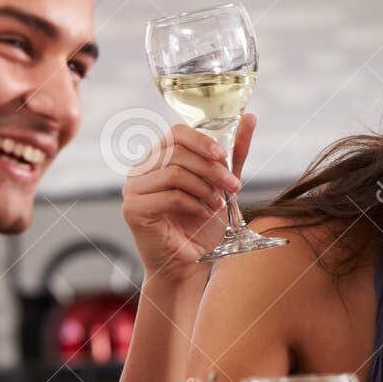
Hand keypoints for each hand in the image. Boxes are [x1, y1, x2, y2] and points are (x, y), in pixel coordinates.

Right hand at [121, 115, 254, 281]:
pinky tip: (205, 214)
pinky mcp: (133, 209)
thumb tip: (250, 118)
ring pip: (175, 172)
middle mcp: (141, 170)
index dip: (202, 141)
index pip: (177, 133)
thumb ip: (233, 154)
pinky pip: (170, 196)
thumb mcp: (222, 185)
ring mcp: (133, 189)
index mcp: (158, 159)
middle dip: (212, 169)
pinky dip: (195, 204)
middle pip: (178, 152)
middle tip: (233, 187)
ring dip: (205, 188)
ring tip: (218, 204)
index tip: (224, 157)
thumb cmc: (201, 225)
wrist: (189, 263)